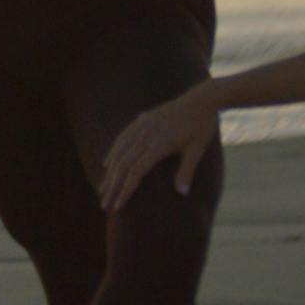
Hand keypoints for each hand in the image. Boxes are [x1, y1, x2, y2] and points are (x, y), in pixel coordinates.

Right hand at [97, 90, 222, 208]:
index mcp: (159, 144)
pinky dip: (113, 153)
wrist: (201, 99)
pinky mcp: (142, 120)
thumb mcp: (197, 149)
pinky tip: (108, 163)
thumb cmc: (201, 126)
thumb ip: (187, 170)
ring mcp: (142, 126)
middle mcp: (146, 135)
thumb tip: (182, 193)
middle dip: (112, 186)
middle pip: (123, 165)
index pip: (136, 172)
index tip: (117, 206)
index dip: (125, 189)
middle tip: (104, 205)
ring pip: (119, 152)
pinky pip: (122, 138)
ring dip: (109, 173)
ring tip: (102, 188)